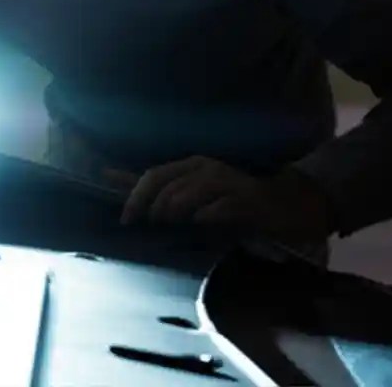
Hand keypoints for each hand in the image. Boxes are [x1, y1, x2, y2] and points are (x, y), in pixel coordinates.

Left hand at [105, 156, 333, 242]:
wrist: (282, 206)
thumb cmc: (230, 201)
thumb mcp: (189, 193)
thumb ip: (154, 188)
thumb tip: (108, 176)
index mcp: (191, 166)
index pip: (153, 175)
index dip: (135, 197)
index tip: (125, 220)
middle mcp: (207, 168)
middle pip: (167, 185)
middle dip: (154, 208)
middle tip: (156, 225)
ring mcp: (227, 182)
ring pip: (189, 194)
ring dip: (176, 212)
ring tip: (177, 224)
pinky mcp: (246, 200)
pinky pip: (218, 208)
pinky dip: (206, 216)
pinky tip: (201, 223)